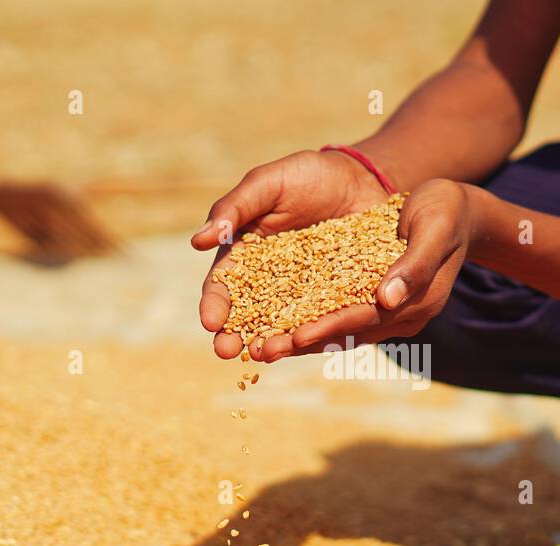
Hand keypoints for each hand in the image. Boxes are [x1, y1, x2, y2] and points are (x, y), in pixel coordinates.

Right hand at [193, 150, 392, 358]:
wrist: (362, 179)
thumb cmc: (307, 176)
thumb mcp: (267, 184)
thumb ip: (234, 209)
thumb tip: (197, 241)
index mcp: (246, 255)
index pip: (224, 285)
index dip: (214, 304)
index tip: (210, 322)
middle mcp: (271, 282)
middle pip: (248, 314)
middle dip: (234, 334)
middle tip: (225, 351)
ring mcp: (304, 294)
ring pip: (282, 324)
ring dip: (270, 342)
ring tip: (262, 356)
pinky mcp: (336, 298)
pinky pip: (323, 320)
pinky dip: (313, 335)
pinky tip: (305, 347)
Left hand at [255, 179, 476, 362]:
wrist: (457, 210)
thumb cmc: (446, 210)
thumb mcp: (436, 228)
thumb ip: (415, 265)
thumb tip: (386, 299)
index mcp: (416, 302)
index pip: (365, 318)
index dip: (330, 327)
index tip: (295, 336)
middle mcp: (399, 314)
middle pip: (345, 333)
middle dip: (303, 342)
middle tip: (261, 352)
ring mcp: (386, 311)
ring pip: (337, 329)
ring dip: (299, 338)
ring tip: (259, 347)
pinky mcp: (373, 300)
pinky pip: (336, 314)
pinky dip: (307, 320)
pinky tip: (276, 321)